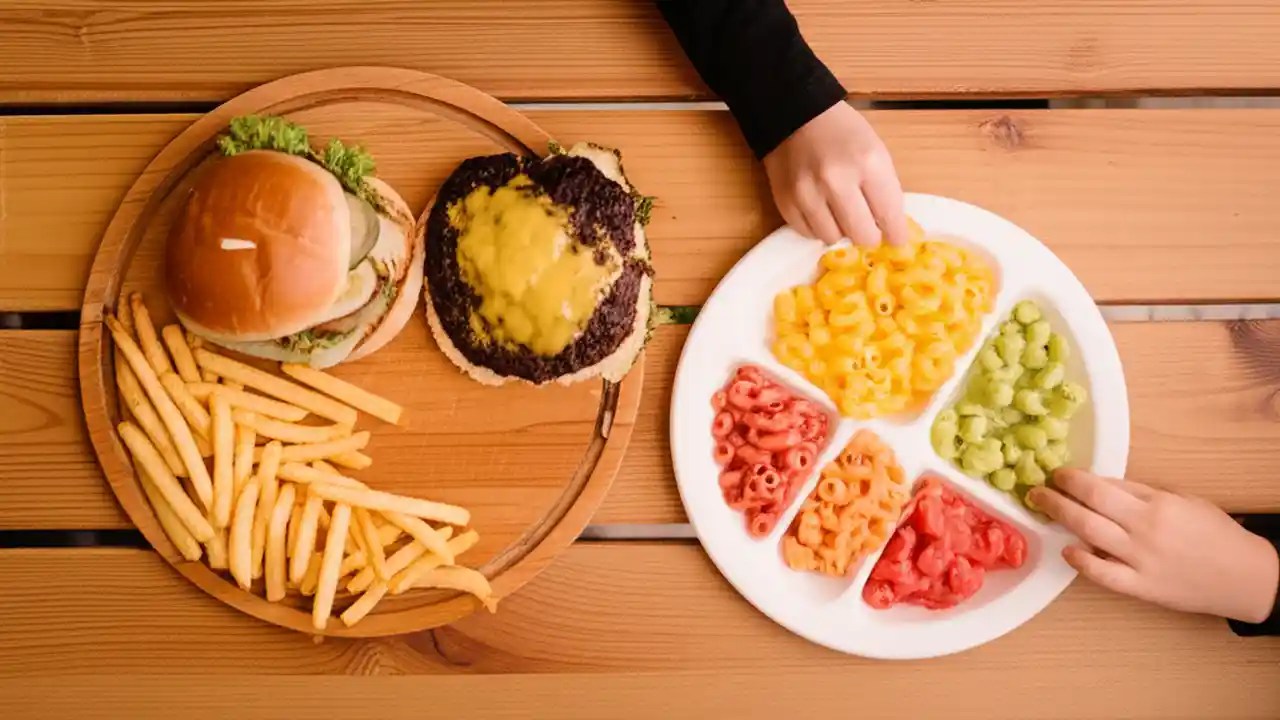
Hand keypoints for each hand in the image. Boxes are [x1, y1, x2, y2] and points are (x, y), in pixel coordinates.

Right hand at [762, 102, 906, 246]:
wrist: (795, 115)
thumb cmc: (842, 132)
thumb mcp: (875, 151)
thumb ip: (884, 190)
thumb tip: (888, 230)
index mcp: (867, 163)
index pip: (889, 215)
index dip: (895, 233)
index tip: (896, 239)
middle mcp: (836, 181)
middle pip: (861, 235)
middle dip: (868, 235)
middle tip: (867, 227)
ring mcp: (808, 193)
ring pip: (833, 238)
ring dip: (840, 230)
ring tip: (839, 212)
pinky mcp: (786, 202)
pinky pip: (808, 233)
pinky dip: (818, 227)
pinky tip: (821, 210)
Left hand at [1029, 469, 1278, 622]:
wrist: (1244, 576)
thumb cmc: (1214, 533)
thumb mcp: (1182, 500)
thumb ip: (1142, 493)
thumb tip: (1101, 484)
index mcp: (1157, 505)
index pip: (1103, 487)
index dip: (1075, 479)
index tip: (1059, 473)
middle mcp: (1145, 531)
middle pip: (1088, 509)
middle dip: (1057, 496)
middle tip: (1037, 489)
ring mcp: (1141, 561)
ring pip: (1089, 536)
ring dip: (1061, 520)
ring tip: (1043, 509)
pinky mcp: (1142, 588)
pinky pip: (1103, 575)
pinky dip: (1081, 562)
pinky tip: (1068, 551)